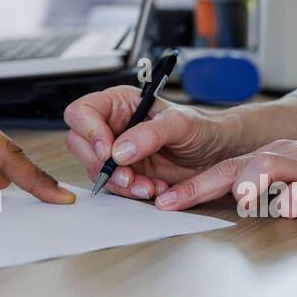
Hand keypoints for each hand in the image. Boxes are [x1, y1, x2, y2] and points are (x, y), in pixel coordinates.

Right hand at [62, 85, 244, 200]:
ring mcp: (117, 152)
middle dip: (101, 164)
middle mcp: (112, 126)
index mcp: (119, 103)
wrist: (217, 153)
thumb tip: (120, 150)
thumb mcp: (180, 123)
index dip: (89, 131)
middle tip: (127, 175)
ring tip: (147, 185)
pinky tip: (153, 188)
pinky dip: (131, 192)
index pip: (83, 111)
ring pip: (95, 169)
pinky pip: (114, 186)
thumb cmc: (200, 128)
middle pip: (80, 143)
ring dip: (119, 183)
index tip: (108, 151)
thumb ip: (149, 134)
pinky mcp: (126, 173)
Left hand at [153, 138, 296, 216]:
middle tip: (168, 202)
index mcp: (274, 159)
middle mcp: (284, 157)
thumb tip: (240, 206)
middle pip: (232, 168)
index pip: (224, 171)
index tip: (163, 201)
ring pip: (263, 166)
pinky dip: (291, 196)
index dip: (191, 186)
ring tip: (221, 199)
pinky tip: (282, 205)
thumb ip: (273, 194)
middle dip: (197, 186)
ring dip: (241, 183)